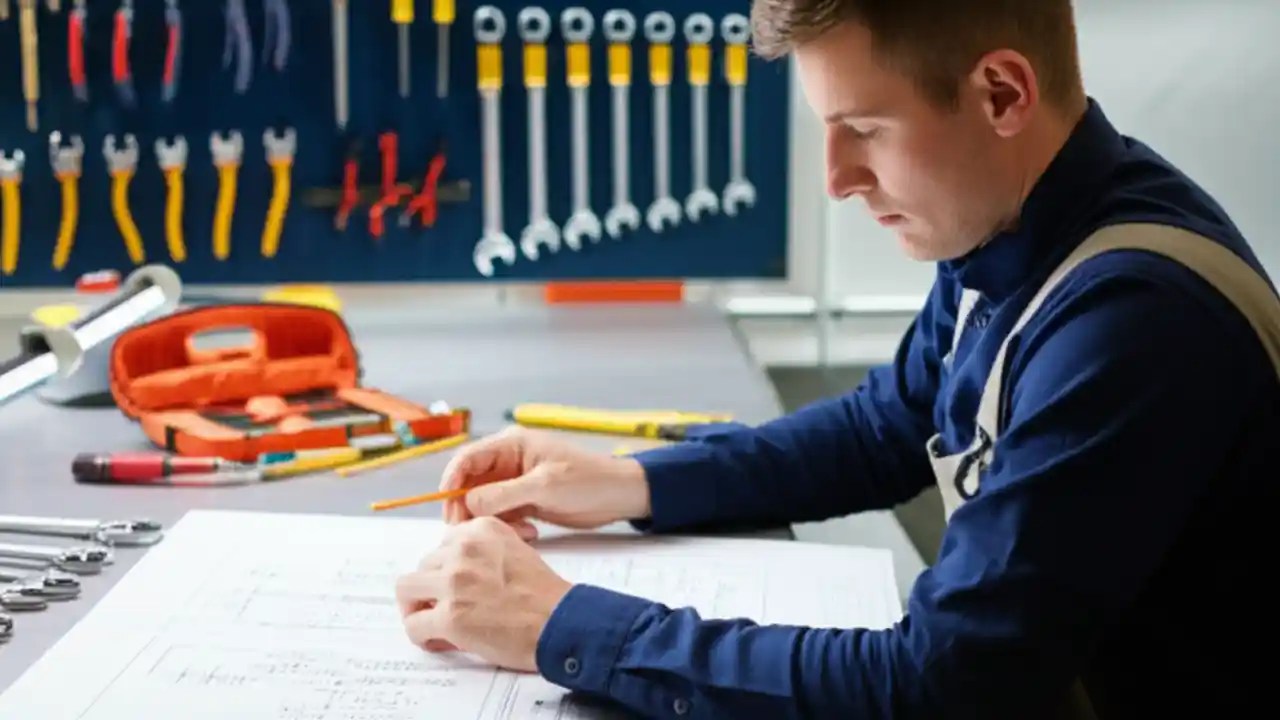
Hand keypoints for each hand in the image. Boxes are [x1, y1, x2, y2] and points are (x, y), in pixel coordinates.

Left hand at [396, 516, 572, 671]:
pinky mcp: (450, 616)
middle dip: (433, 589)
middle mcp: (463, 549)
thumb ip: (482, 551)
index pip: (442, 545)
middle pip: (423, 566)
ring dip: (419, 607)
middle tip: (450, 609)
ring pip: (407, 590)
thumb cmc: (544, 595)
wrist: (561, 622)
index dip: (448, 569)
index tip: (458, 586)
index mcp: (480, 530)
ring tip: (436, 624)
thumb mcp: (514, 551)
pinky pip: (413, 625)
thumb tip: (452, 571)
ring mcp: (454, 582)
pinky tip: (441, 641)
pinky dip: (422, 636)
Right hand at [438, 427, 650, 538]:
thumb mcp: (544, 486)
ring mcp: (515, 482)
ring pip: (484, 504)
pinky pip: (502, 516)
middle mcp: (508, 462)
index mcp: (511, 445)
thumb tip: (468, 503)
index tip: (449, 511)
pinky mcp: (525, 501)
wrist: (620, 495)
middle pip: (470, 485)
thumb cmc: (588, 480)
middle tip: (474, 534)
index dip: (451, 484)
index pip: (466, 460)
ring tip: (520, 532)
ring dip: (493, 522)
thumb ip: (504, 494)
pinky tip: (530, 533)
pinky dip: (509, 528)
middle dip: (469, 510)